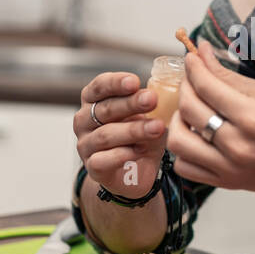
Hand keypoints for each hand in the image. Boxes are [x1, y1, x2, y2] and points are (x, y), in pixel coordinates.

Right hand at [74, 72, 167, 198]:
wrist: (136, 171)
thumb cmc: (139, 135)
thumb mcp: (147, 115)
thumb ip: (151, 103)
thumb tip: (171, 91)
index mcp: (93, 100)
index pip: (100, 86)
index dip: (116, 83)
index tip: (135, 81)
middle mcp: (84, 120)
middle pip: (105, 109)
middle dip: (130, 104)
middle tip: (152, 99)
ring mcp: (85, 144)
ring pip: (105, 135)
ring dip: (133, 130)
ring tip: (157, 127)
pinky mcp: (92, 167)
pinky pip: (103, 160)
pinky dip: (122, 155)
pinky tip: (139, 151)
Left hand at [166, 39, 254, 210]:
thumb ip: (229, 76)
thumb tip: (201, 52)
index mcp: (253, 116)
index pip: (207, 86)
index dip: (194, 67)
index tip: (191, 57)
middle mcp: (238, 144)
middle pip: (190, 109)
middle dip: (185, 86)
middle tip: (193, 79)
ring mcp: (230, 167)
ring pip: (179, 141)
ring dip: (178, 120)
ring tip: (191, 111)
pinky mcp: (226, 182)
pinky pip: (185, 167)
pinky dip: (184, 150)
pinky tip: (196, 136)